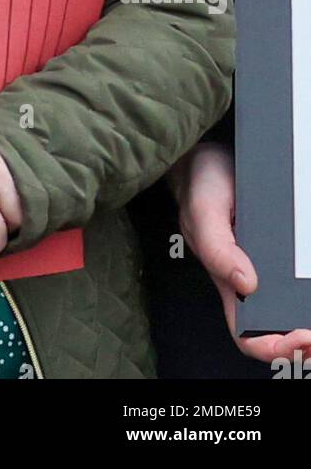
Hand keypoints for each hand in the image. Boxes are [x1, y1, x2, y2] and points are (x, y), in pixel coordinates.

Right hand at [172, 141, 310, 364]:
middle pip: (275, 327)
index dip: (272, 347)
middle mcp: (248, 277)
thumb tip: (247, 284)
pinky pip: (295, 275)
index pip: (248, 334)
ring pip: (288, 304)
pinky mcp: (278, 245)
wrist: (208, 153)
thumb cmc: (200, 183)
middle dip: (301, 340)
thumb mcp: (204, 211)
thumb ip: (217, 248)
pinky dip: (307, 286)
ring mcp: (264, 262)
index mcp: (227, 280)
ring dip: (306, 316)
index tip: (299, 336)